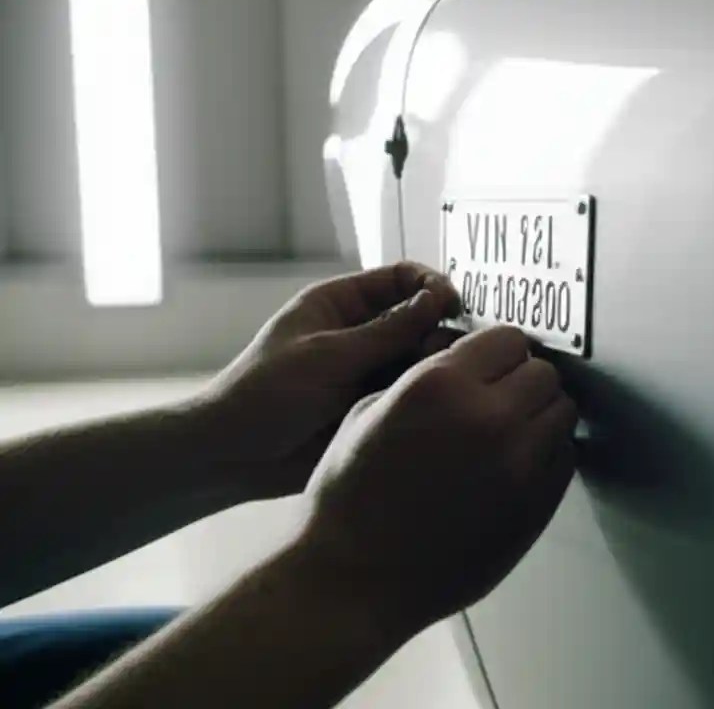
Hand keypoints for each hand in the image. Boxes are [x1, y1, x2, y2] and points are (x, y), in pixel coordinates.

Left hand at [199, 262, 460, 498]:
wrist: (237, 456)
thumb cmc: (268, 393)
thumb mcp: (329, 355)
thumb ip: (387, 330)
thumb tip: (438, 299)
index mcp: (340, 304)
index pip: (400, 279)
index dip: (430, 286)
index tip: (453, 305)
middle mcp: (359, 333)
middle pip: (418, 318)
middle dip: (438, 329)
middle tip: (445, 353)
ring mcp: (368, 371)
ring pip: (419, 358)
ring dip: (434, 364)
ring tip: (438, 380)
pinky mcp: (374, 405)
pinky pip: (410, 393)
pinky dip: (425, 395)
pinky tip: (435, 404)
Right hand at [298, 326, 578, 630]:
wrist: (355, 578)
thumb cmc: (349, 498)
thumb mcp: (370, 411)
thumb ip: (429, 375)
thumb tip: (470, 361)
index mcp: (442, 386)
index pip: (509, 338)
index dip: (496, 352)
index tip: (488, 365)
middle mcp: (490, 419)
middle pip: (544, 373)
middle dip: (521, 381)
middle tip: (498, 399)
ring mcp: (520, 466)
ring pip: (562, 413)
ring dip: (539, 416)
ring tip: (508, 432)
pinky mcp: (536, 507)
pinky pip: (565, 459)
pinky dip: (547, 454)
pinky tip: (514, 466)